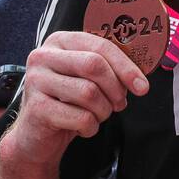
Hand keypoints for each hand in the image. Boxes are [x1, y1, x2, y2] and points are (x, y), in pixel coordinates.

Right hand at [0, 31, 149, 168]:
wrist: (37, 136)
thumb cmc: (68, 103)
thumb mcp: (86, 79)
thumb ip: (107, 69)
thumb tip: (139, 78)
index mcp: (60, 41)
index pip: (100, 46)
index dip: (126, 67)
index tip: (142, 87)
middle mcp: (43, 56)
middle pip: (94, 65)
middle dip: (115, 89)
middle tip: (119, 104)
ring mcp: (36, 81)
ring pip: (89, 93)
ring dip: (103, 111)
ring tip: (98, 116)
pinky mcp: (35, 107)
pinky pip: (80, 117)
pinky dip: (90, 127)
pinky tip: (83, 127)